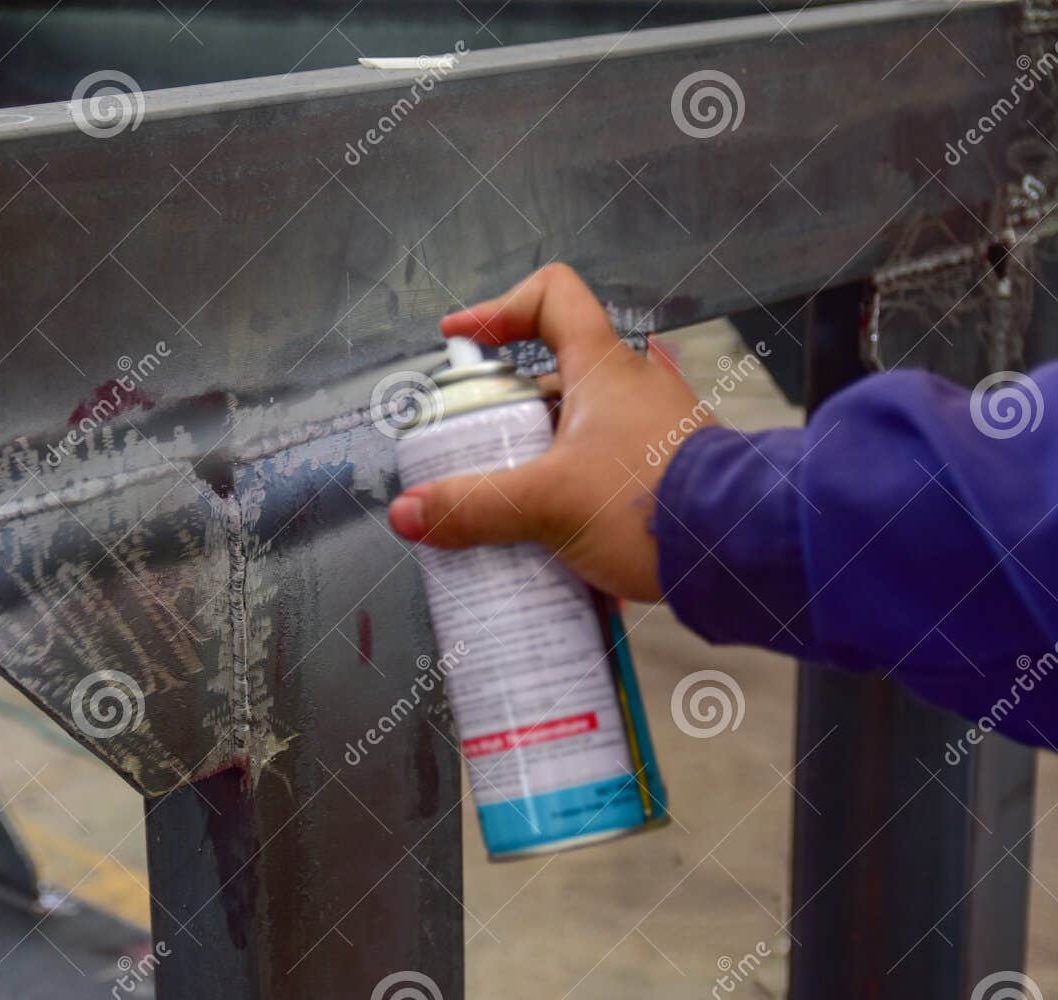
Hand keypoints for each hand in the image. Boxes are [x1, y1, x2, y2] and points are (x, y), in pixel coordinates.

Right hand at [386, 263, 710, 602]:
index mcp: (603, 366)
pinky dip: (573, 492)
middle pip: (553, 374)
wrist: (743, 551)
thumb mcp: (547, 504)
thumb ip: (474, 507)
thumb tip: (409, 513)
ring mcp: (654, 429)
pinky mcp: (667, 472)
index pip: (550, 296)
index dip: (498, 309)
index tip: (462, 341)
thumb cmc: (653, 504)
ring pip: (579, 427)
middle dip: (507, 412)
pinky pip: (606, 468)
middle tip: (475, 448)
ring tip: (507, 504)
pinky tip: (552, 537)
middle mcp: (632, 387)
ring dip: (540, 457)